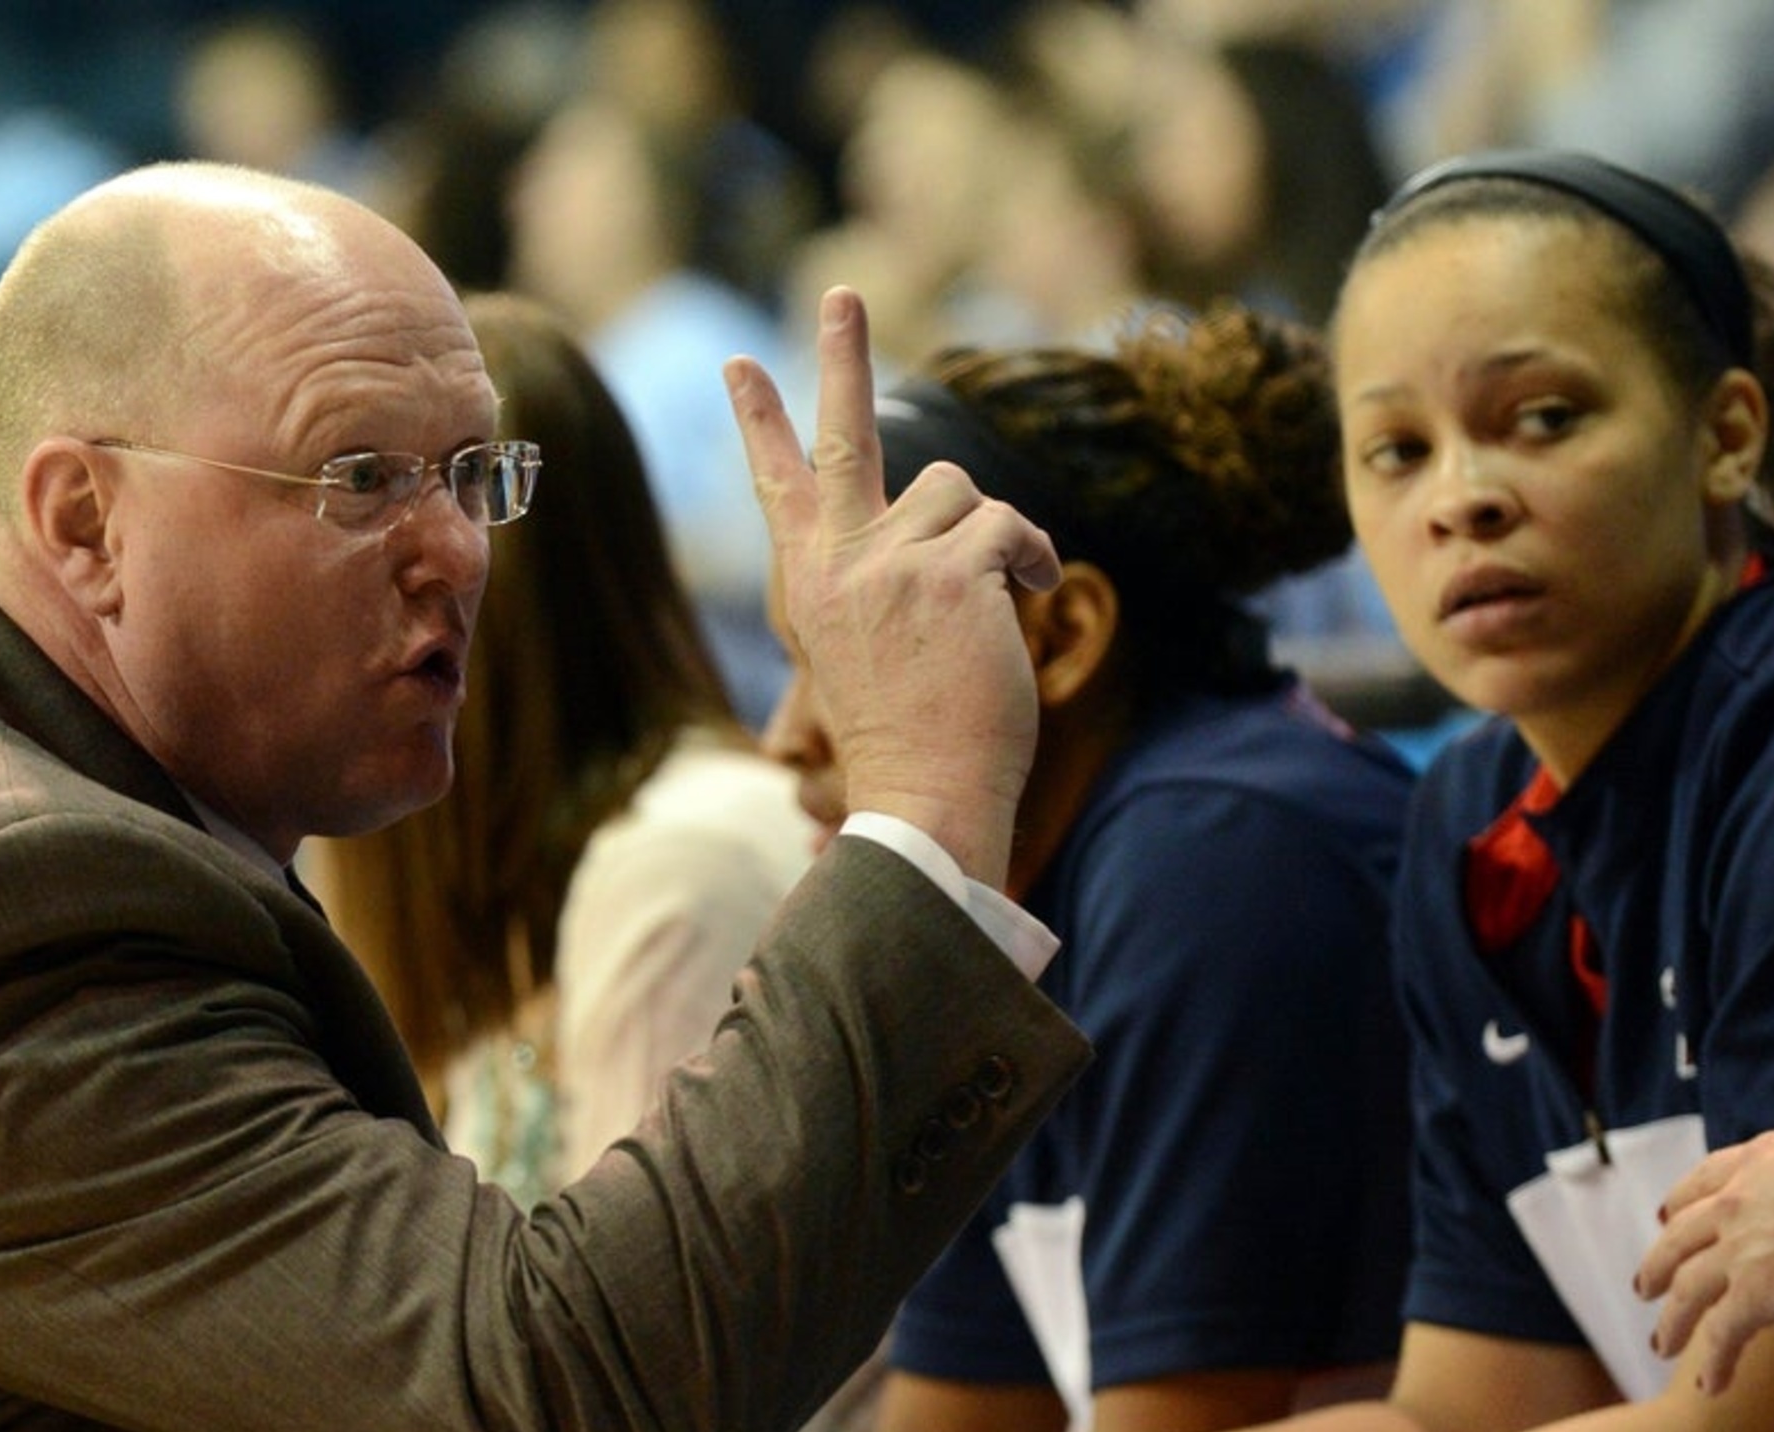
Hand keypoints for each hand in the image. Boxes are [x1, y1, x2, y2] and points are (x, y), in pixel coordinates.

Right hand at [724, 288, 1059, 892]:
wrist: (923, 796)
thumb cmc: (904, 739)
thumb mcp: (862, 650)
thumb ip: (877, 579)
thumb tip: (942, 522)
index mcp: (808, 583)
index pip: (778, 483)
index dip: (760, 420)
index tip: (738, 364)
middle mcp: (837, 562)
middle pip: (842, 433)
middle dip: (842, 353)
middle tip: (841, 293)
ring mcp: (890, 562)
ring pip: (959, 491)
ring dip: (989, 537)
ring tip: (992, 601)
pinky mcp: (952, 571)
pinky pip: (1012, 527)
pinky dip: (1035, 560)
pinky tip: (1033, 596)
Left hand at [1640, 1029, 1773, 1392]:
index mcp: (1764, 1159)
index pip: (1707, 1178)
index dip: (1683, 1200)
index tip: (1664, 1215)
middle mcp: (1738, 1202)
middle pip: (1681, 1235)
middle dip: (1660, 1262)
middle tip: (1644, 1285)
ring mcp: (1739, 1249)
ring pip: (1688, 1287)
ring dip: (1672, 1319)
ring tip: (1661, 1343)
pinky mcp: (1753, 1296)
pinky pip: (1722, 1336)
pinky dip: (1711, 1362)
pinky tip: (1706, 1388)